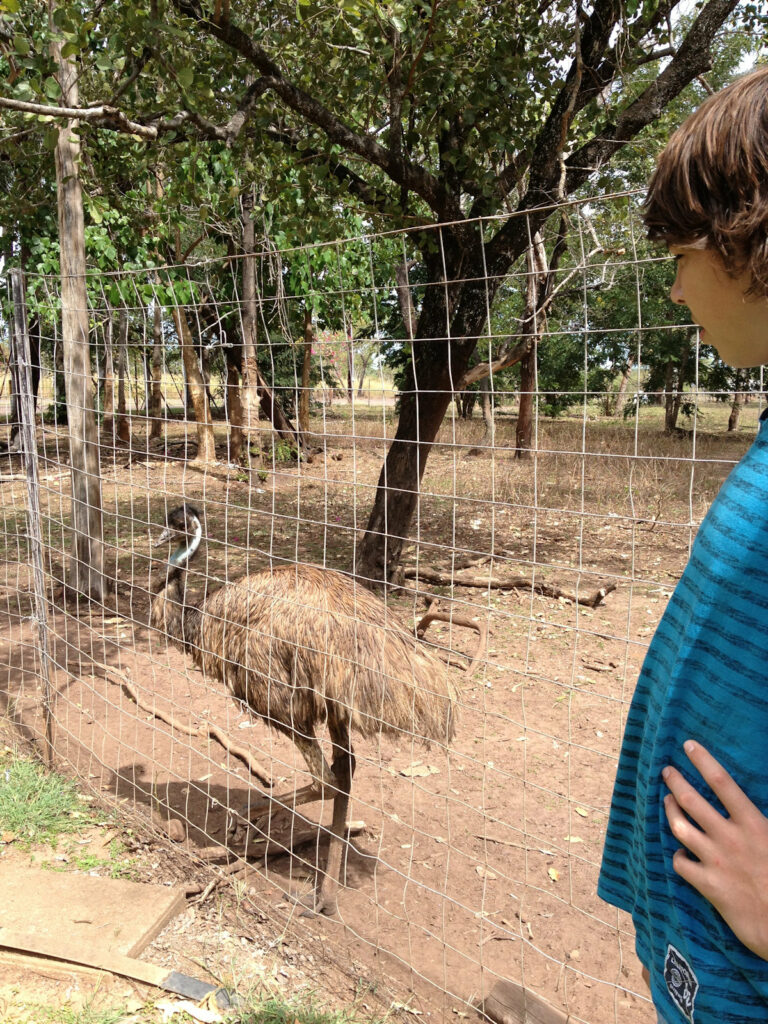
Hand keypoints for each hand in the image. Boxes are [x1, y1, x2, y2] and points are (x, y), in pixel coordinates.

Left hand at [663, 740, 767, 959]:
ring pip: (680, 827)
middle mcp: (730, 838)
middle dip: (675, 782)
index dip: (703, 760)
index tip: (689, 746)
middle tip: (666, 771)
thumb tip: (755, 811)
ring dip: (671, 811)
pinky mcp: (708, 885)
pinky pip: (681, 863)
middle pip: (692, 800)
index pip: (722, 782)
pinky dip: (678, 856)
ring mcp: (715, 860)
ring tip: (667, 802)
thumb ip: (763, 821)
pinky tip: (681, 853)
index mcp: (753, 824)